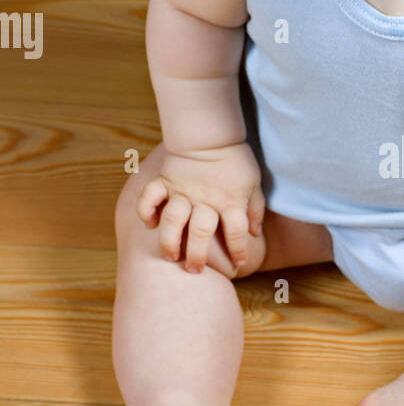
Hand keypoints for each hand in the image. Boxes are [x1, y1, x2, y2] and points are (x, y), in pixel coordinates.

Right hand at [136, 142, 266, 272]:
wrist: (211, 135)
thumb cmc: (236, 161)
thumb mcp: (254, 184)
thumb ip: (255, 209)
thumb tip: (256, 233)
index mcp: (230, 201)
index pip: (237, 232)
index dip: (239, 250)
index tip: (239, 263)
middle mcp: (206, 200)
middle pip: (200, 233)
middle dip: (196, 256)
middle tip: (193, 270)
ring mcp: (183, 191)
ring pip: (172, 220)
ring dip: (169, 241)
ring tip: (170, 256)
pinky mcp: (165, 181)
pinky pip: (150, 197)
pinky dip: (146, 211)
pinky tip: (150, 224)